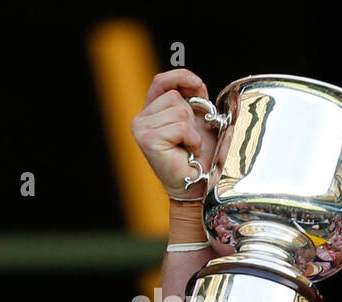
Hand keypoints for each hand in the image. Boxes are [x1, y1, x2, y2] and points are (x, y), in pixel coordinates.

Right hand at [130, 69, 217, 198]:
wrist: (198, 186)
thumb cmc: (199, 158)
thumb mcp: (200, 124)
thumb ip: (195, 103)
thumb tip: (197, 83)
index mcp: (152, 111)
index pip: (161, 82)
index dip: (179, 77)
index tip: (197, 83)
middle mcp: (142, 118)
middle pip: (175, 97)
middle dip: (192, 117)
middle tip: (191, 140)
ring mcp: (141, 128)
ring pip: (179, 111)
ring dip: (193, 131)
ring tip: (189, 147)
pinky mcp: (148, 139)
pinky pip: (180, 127)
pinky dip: (192, 139)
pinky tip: (187, 152)